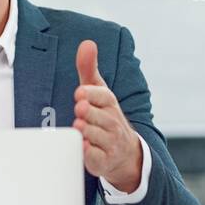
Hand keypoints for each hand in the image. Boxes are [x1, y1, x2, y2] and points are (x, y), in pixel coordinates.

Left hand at [72, 39, 141, 191]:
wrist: (124, 152)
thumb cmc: (105, 115)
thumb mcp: (98, 91)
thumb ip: (89, 68)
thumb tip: (86, 43)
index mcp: (110, 104)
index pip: (104, 96)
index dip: (92, 94)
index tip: (79, 93)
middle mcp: (113, 123)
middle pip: (99, 117)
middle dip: (89, 113)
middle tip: (80, 109)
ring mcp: (110, 143)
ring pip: (96, 136)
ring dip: (86, 131)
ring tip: (79, 126)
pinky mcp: (103, 161)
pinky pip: (95, 157)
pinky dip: (87, 153)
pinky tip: (81, 146)